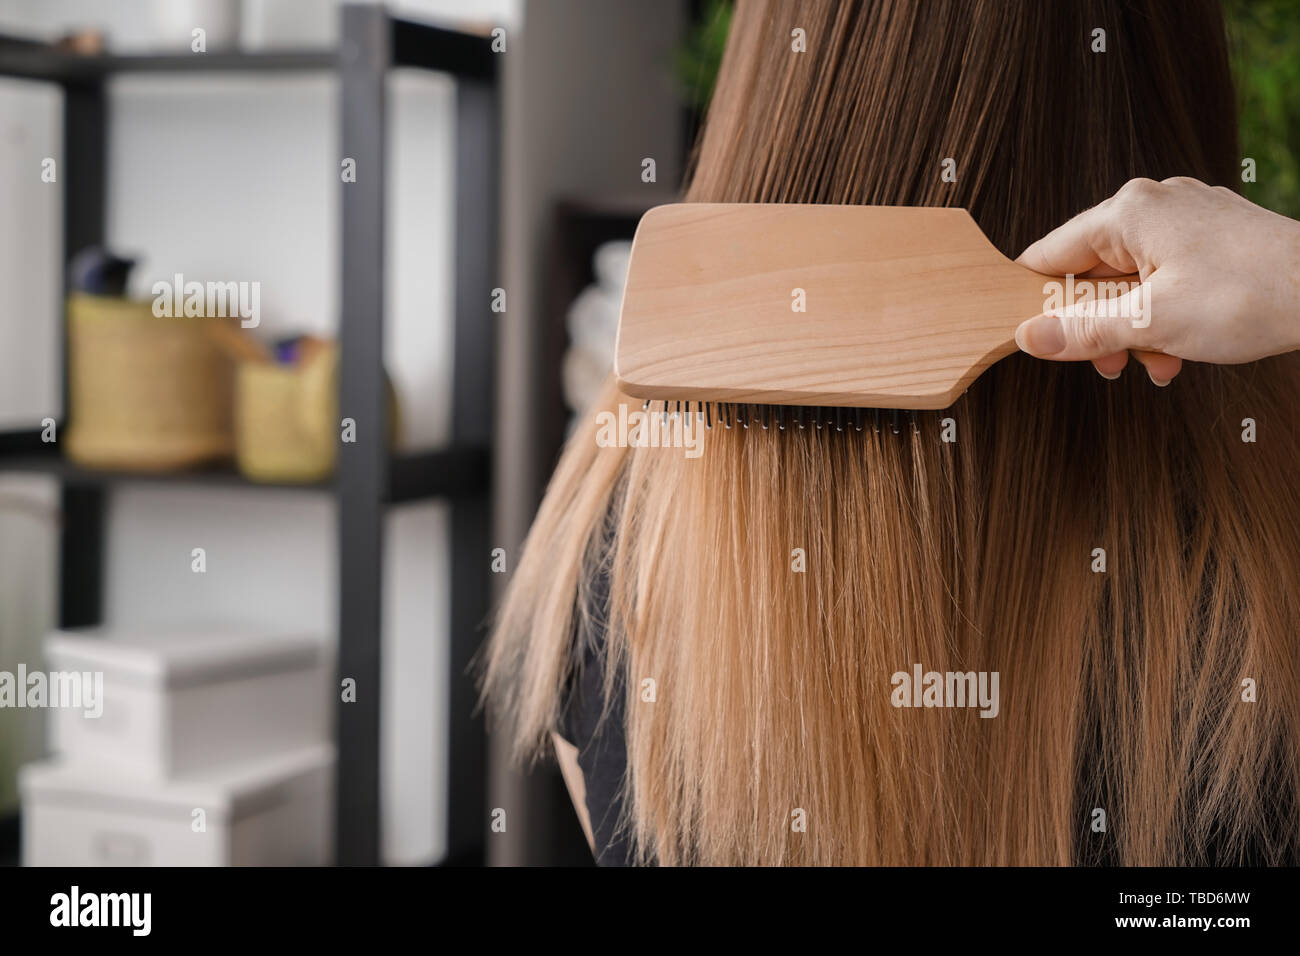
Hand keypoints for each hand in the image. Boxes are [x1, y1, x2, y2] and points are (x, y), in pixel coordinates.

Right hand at [1014, 176, 1299, 384]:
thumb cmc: (1254, 295)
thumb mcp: (1152, 324)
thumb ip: (1081, 332)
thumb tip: (1030, 337)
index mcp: (1128, 212)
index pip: (1049, 255)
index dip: (1036, 301)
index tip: (1037, 337)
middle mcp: (1154, 206)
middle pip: (1091, 272)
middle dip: (1096, 325)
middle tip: (1110, 363)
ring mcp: (1186, 220)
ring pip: (1129, 281)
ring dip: (1132, 329)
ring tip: (1155, 361)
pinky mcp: (1212, 239)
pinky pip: (1164, 278)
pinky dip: (1162, 315)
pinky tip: (1179, 349)